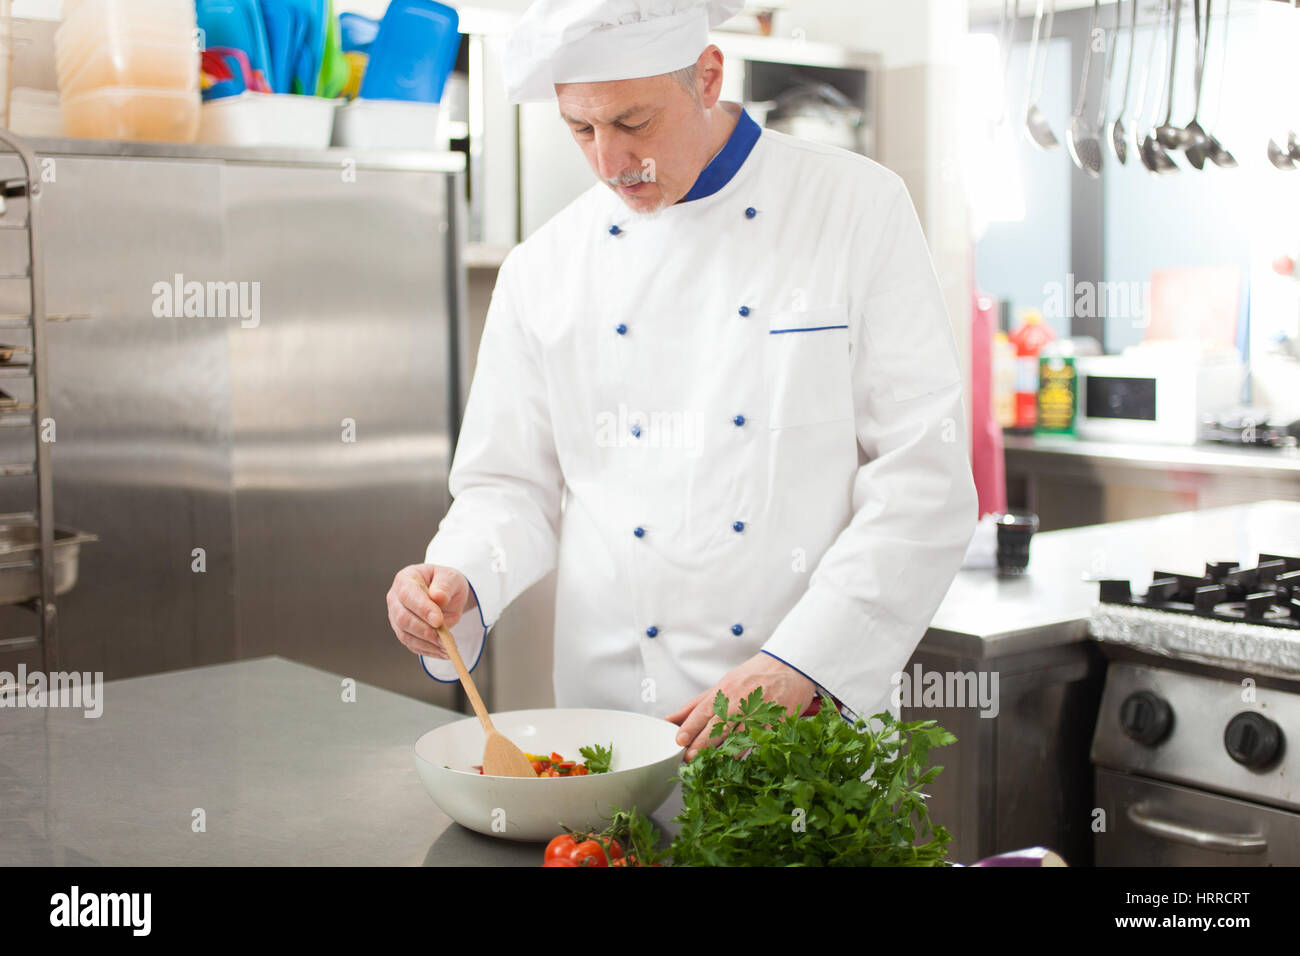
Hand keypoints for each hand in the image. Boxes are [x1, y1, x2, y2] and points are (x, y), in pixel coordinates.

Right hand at [386, 564, 473, 658]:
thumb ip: (445, 585)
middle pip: (403, 618)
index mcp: (406, 579)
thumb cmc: (446, 583)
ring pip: (405, 635)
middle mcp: (396, 598)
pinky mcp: (403, 632)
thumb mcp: (452, 578)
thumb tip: (438, 597)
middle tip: (444, 639)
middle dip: (424, 630)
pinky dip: (428, 651)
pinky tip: (443, 652)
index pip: (408, 595)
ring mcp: (396, 616)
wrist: (447, 595)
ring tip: (447, 648)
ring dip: (427, 644)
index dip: (422, 609)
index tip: (438, 621)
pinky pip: (412, 645)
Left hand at [665, 653, 816, 759]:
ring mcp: (758, 713)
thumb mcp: (721, 685)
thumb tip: (670, 719)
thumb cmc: (753, 676)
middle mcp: (740, 702)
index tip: (679, 741)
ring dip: (723, 753)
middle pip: (718, 726)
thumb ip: (696, 705)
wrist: (789, 667)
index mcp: (725, 691)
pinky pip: (759, 740)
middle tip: (689, 759)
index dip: (691, 727)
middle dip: (702, 744)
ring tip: (710, 764)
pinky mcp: (775, 722)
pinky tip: (737, 762)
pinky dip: (748, 752)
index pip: (704, 711)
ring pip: (738, 737)